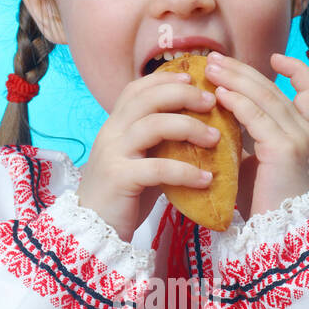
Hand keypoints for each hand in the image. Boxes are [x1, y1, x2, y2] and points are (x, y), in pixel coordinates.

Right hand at [76, 67, 222, 241]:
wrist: (93, 230)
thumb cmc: (123, 195)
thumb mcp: (139, 160)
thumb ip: (158, 143)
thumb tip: (200, 129)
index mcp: (115, 126)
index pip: (136, 89)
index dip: (164, 78)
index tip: (193, 78)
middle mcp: (111, 133)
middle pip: (147, 99)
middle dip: (182, 95)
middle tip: (211, 103)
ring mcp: (113, 154)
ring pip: (153, 125)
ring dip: (189, 128)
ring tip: (215, 139)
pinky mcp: (120, 179)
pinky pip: (158, 168)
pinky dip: (186, 171)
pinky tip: (206, 179)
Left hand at [204, 53, 308, 217]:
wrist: (276, 237)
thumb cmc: (261, 205)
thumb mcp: (254, 163)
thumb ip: (246, 139)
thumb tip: (218, 118)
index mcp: (303, 134)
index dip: (296, 69)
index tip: (273, 57)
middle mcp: (306, 132)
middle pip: (276, 87)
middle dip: (243, 70)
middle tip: (214, 59)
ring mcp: (298, 138)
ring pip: (265, 95)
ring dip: (235, 78)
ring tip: (210, 69)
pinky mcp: (284, 149)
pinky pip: (257, 115)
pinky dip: (237, 101)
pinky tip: (218, 95)